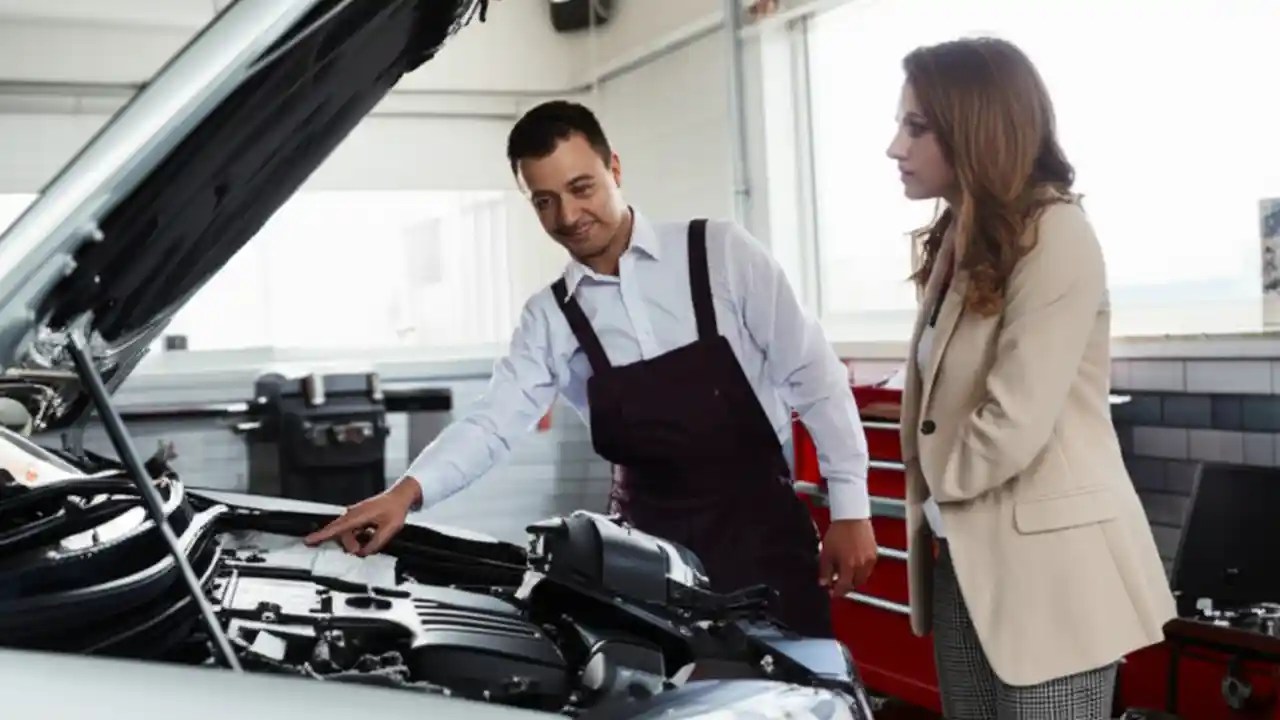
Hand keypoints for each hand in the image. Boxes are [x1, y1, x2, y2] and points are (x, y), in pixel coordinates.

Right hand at [303, 477, 421, 555]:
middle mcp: (353, 513)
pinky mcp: (359, 516)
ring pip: (347, 532)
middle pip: (341, 533)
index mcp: (358, 515)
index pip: (336, 527)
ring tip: (369, 541)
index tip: (309, 540)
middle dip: (349, 544)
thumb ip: (375, 543)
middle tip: (361, 550)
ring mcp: (355, 514)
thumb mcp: (389, 529)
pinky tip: (369, 534)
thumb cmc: (395, 508)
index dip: (322, 535)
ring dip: (355, 540)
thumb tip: (364, 552)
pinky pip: (352, 529)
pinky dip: (358, 535)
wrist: (400, 497)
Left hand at [818, 518, 877, 597]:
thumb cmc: (839, 531)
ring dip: (855, 579)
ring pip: (864, 577)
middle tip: (838, 583)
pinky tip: (854, 564)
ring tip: (846, 572)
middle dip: (846, 586)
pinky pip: (869, 568)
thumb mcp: (827, 552)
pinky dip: (862, 570)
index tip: (832, 593)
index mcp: (849, 566)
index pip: (844, 587)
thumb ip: (825, 570)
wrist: (851, 517)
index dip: (837, 592)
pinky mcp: (875, 554)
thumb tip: (824, 583)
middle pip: (855, 584)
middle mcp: (861, 565)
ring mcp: (870, 560)